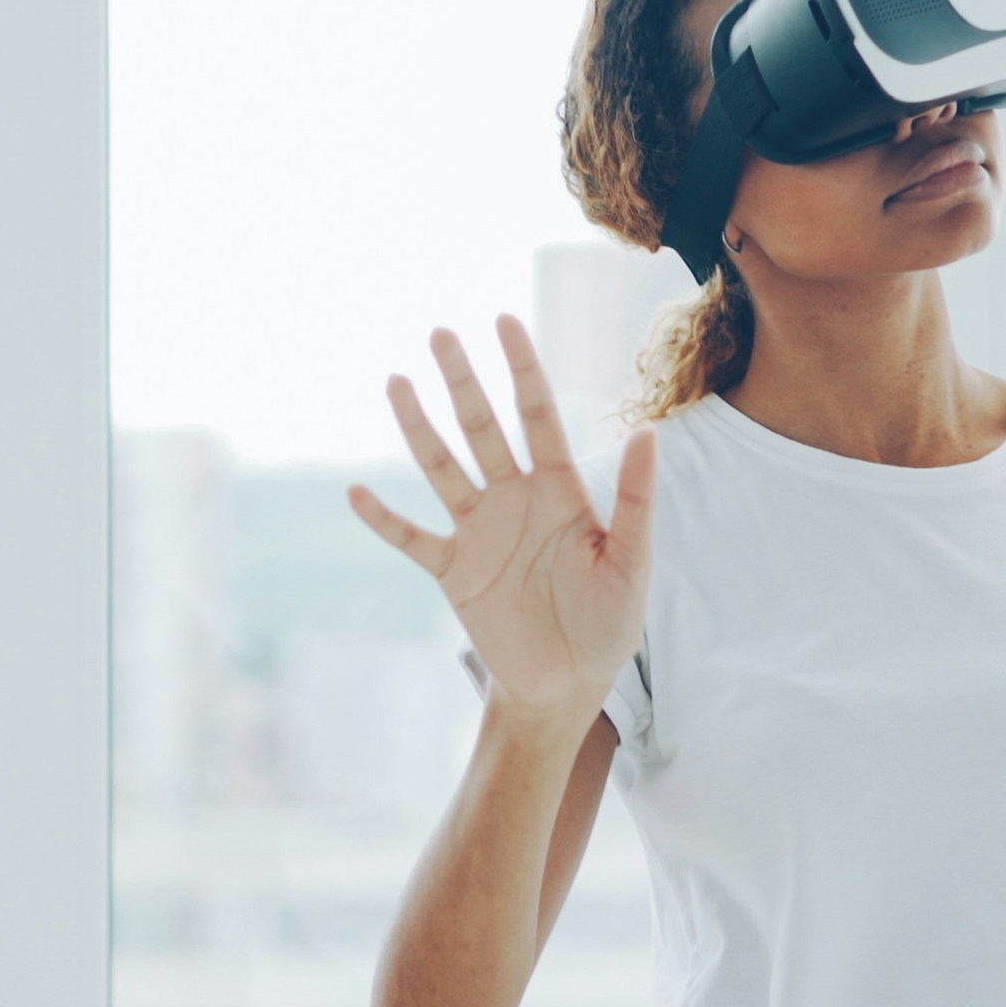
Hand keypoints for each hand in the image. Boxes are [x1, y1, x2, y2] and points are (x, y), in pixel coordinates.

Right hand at [346, 315, 654, 739]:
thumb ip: (635, 498)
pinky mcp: (453, 570)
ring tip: (396, 382)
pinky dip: (383, 519)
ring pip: (441, 466)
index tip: (504, 321)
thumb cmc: (609, 624)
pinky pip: (411, 538)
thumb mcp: (632, 561)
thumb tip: (649, 432)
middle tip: (440, 333)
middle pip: (482, 427)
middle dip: (462, 381)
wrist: (569, 685)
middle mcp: (513, 499)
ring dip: (419, 426)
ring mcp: (479, 532)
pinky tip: (356, 492)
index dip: (522, 368)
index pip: (538, 415)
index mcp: (559, 490)